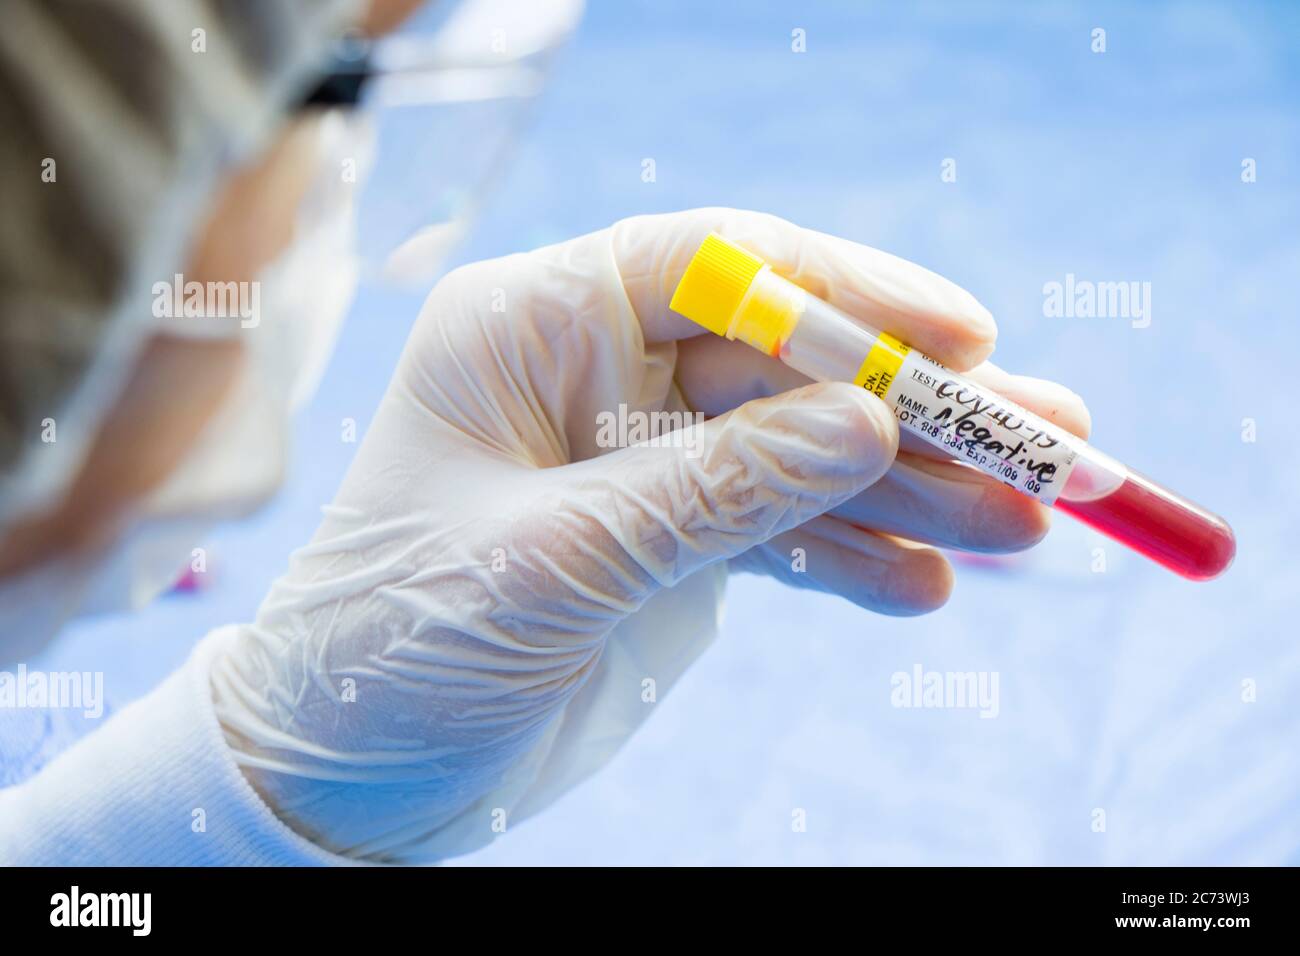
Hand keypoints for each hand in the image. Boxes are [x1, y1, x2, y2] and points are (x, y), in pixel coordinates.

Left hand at [209, 208, 1088, 861]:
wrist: (345, 770)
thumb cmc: (398, 645)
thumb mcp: (558, 562)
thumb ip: (713, 492)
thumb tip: (865, 425)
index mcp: (530, 326)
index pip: (713, 264)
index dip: (845, 290)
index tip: (960, 336)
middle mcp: (588, 372)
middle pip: (782, 368)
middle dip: (908, 412)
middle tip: (1045, 440)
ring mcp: (633, 459)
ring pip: (792, 454)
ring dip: (904, 491)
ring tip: (1018, 526)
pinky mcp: (660, 539)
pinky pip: (772, 531)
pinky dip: (848, 557)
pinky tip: (922, 583)